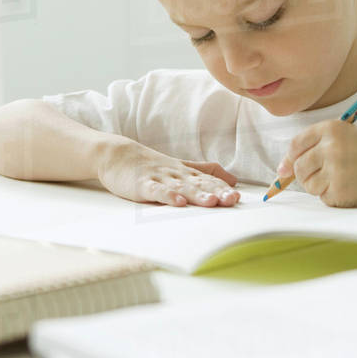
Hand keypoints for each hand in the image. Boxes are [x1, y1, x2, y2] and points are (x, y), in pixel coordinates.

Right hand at [96, 139, 240, 207]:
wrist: (117, 155)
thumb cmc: (151, 164)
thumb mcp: (181, 167)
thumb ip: (206, 172)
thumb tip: (233, 180)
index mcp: (186, 172)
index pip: (208, 180)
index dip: (223, 188)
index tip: (238, 197)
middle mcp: (176, 174)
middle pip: (199, 183)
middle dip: (217, 192)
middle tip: (233, 200)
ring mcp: (160, 178)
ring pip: (181, 187)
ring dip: (197, 195)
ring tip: (212, 202)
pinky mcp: (143, 184)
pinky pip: (157, 190)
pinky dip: (168, 195)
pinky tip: (178, 202)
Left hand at [276, 121, 356, 207]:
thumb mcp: (345, 139)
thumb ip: (314, 147)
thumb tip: (281, 171)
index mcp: (331, 128)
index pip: (296, 145)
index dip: (291, 159)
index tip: (289, 168)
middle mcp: (331, 147)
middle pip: (299, 167)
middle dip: (306, 175)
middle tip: (327, 175)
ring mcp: (336, 169)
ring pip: (308, 184)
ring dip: (319, 187)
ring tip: (342, 180)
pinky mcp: (340, 190)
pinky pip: (323, 198)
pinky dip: (333, 197)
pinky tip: (350, 188)